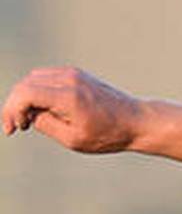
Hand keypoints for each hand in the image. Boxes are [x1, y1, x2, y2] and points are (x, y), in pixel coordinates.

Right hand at [2, 66, 147, 152]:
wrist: (137, 121)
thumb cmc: (109, 135)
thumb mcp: (74, 139)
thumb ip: (46, 125)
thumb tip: (28, 114)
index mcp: (68, 96)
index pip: (25, 93)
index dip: (11, 111)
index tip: (11, 130)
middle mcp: (68, 79)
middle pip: (26, 85)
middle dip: (15, 106)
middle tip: (18, 127)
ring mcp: (73, 73)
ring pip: (34, 79)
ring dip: (26, 98)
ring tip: (30, 120)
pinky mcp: (76, 73)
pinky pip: (46, 78)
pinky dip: (38, 91)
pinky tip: (42, 109)